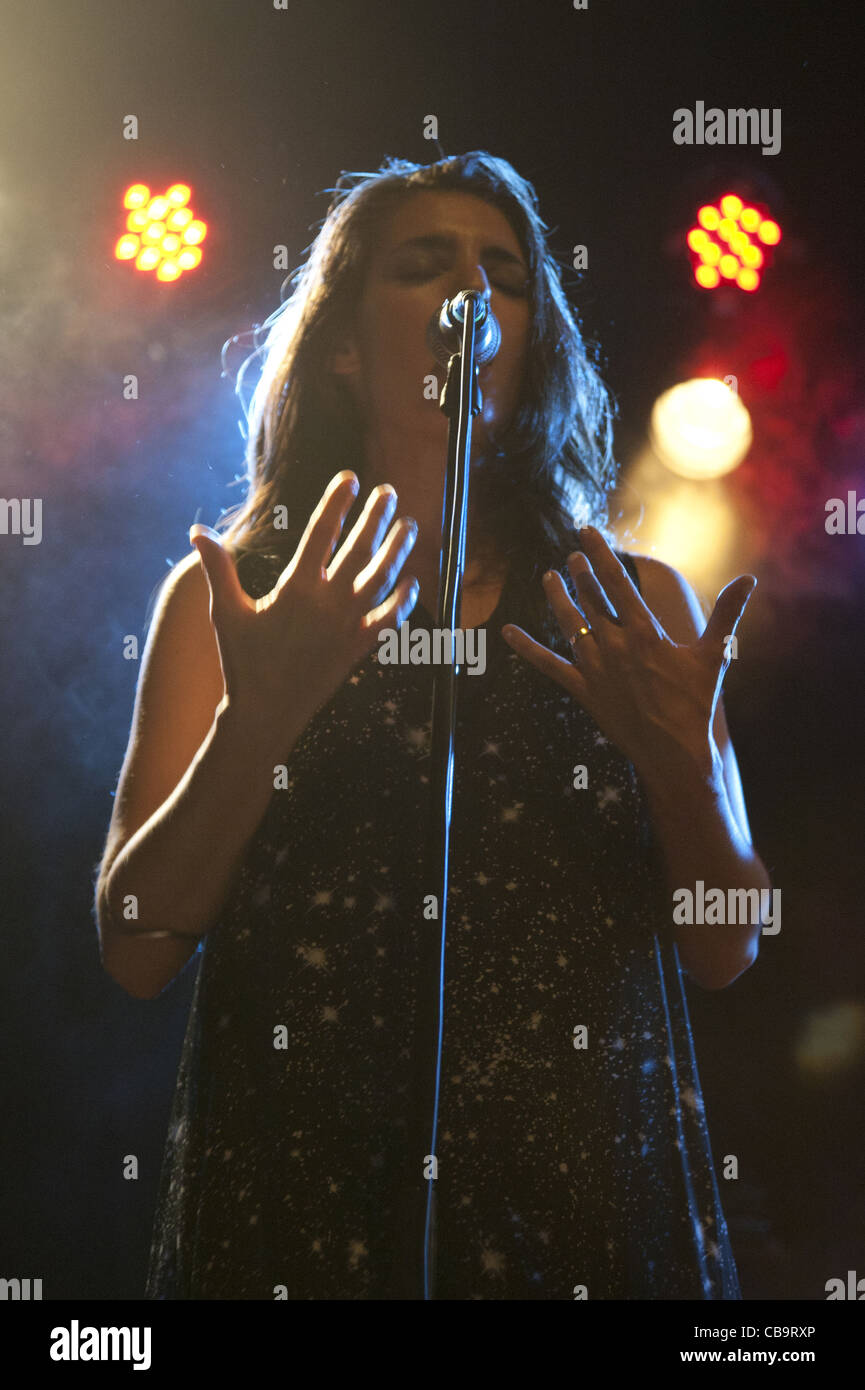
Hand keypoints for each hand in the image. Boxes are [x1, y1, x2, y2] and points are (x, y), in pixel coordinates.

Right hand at [189, 471, 418, 733]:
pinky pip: (390, 620)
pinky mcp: (359, 649)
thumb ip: (217, 568)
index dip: (338, 502)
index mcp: (296, 588)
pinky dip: (403, 601)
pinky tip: (413, 581)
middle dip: (376, 516)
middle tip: (389, 491)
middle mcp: (328, 602)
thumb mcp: (225, 612)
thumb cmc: (243, 662)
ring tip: (408, 524)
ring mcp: (348, 626)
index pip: (322, 532)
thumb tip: (196, 531)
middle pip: (359, 549)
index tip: (351, 478)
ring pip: (381, 578)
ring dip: (397, 549)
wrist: (266, 714)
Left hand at [501, 527, 755, 780]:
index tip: (587, 532)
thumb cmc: (696, 704)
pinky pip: (548, 665)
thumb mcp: (714, 656)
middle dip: (579, 573)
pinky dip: (526, 648)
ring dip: (557, 598)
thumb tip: (749, 580)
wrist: (674, 752)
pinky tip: (506, 632)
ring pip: (569, 624)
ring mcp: (595, 668)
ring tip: (547, 577)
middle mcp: (615, 646)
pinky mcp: (582, 690)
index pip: (617, 582)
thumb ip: (726, 614)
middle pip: (590, 599)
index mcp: (645, 632)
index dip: (600, 554)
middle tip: (570, 555)